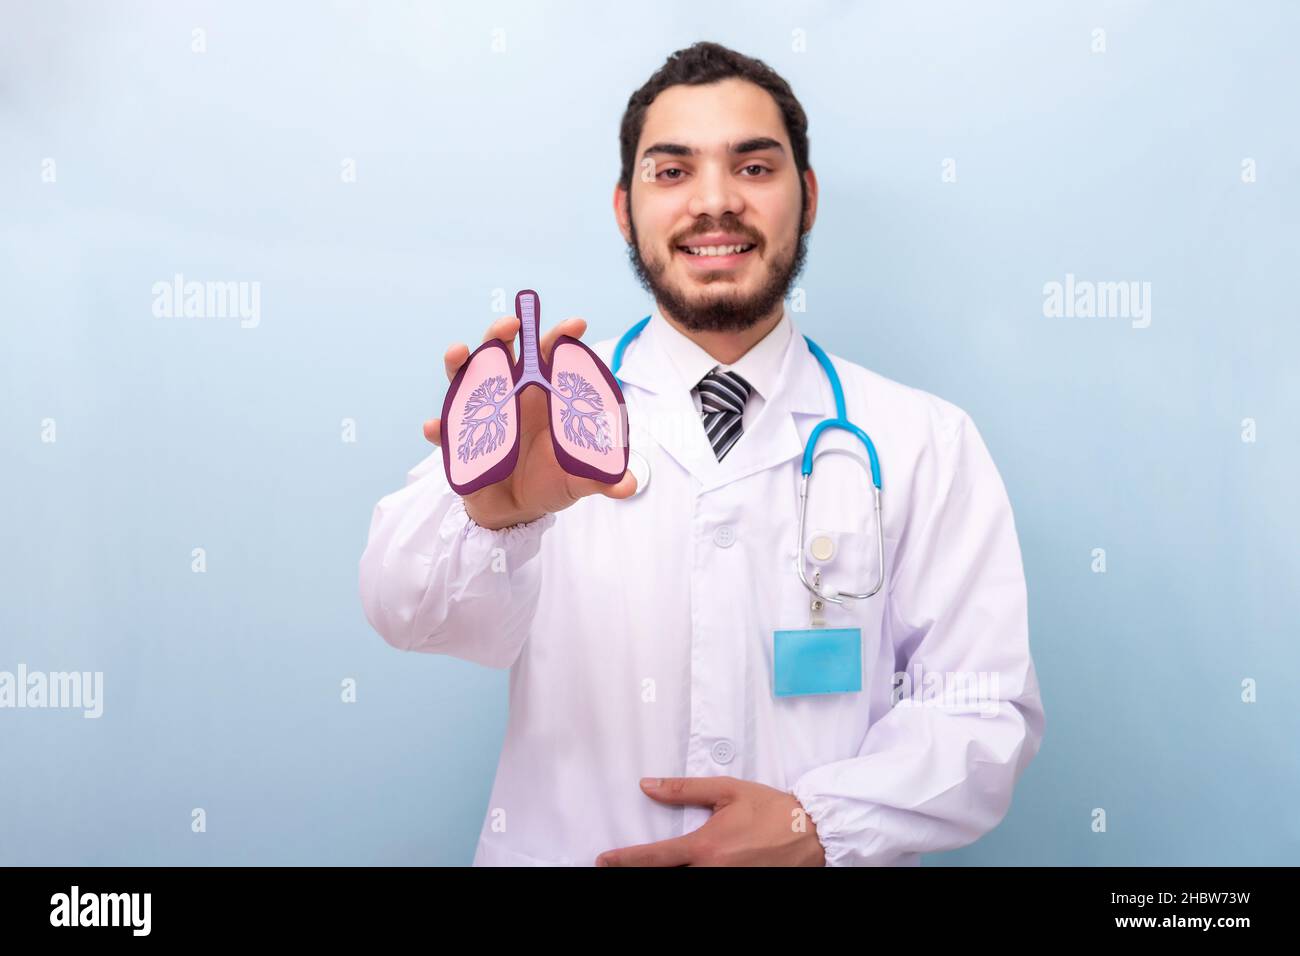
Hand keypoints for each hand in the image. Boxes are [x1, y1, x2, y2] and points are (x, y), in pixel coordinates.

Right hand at [425, 313, 636, 529]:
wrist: (517, 510)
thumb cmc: (552, 481)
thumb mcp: (578, 480)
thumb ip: (601, 478)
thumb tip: (629, 485)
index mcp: (544, 394)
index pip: (551, 355)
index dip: (560, 337)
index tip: (575, 325)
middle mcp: (511, 394)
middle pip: (502, 352)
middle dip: (503, 333)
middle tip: (510, 324)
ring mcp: (481, 412)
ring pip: (466, 377)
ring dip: (460, 362)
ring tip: (458, 352)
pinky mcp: (459, 440)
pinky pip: (444, 431)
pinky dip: (438, 428)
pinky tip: (434, 428)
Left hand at [595, 776, 826, 866]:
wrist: (811, 833)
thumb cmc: (771, 809)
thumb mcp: (727, 791)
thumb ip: (684, 790)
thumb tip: (649, 785)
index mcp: (705, 847)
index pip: (655, 857)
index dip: (625, 860)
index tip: (604, 861)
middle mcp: (712, 872)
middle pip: (667, 878)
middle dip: (641, 873)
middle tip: (619, 867)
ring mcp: (726, 885)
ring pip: (686, 885)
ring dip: (669, 875)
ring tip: (650, 867)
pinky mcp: (739, 889)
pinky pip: (707, 888)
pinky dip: (693, 878)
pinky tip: (687, 869)